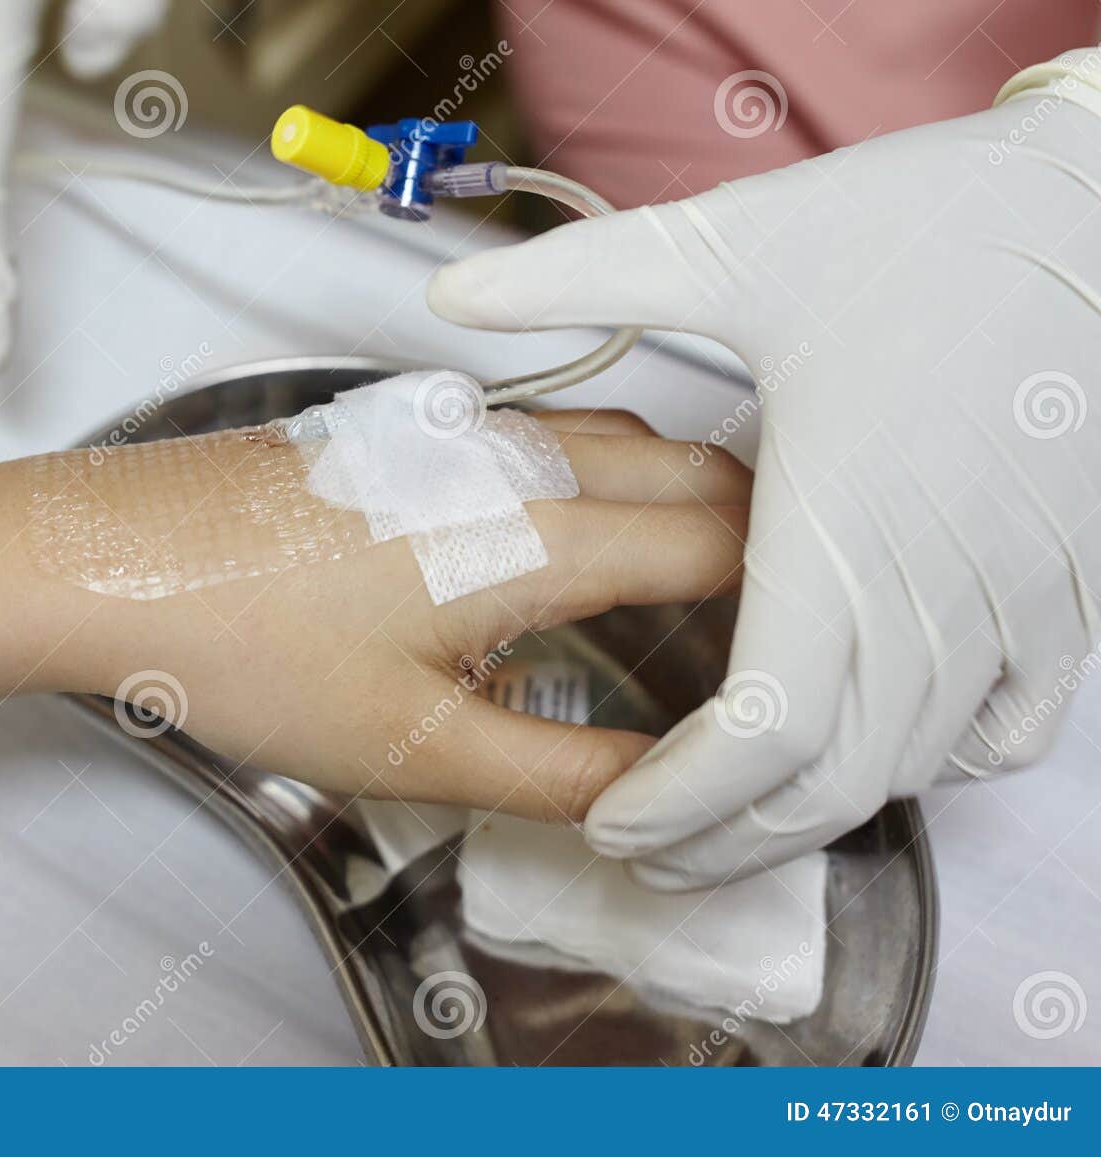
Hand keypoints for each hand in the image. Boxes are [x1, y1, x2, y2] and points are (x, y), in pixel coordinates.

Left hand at [85, 409, 748, 821]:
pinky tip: (578, 555)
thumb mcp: (410, 743)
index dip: (779, 614)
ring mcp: (468, 427)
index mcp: (539, 528)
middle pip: (702, 473)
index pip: (724, 547)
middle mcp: (520, 454)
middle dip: (759, 548)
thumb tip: (653, 796)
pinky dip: (615, 485)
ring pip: (633, 442)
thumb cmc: (238, 643)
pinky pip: (562, 436)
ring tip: (691, 603)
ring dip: (686, 507)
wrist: (107, 559)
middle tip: (764, 637)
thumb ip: (557, 771)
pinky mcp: (421, 430)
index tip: (789, 673)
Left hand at [428, 56, 1100, 885]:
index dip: (684, 800)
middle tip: (647, 850)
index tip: (618, 825)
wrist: (1089, 205)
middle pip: (830, 778)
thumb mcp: (731, 243)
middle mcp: (930, 580)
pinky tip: (877, 747)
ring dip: (814, 809)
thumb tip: (453, 295)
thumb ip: (580, 281)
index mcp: (833, 524)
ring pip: (914, 763)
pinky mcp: (1070, 580)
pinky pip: (1018, 721)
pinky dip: (939, 760)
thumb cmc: (922, 223)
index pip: (761, 729)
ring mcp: (1013, 592)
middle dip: (729, 838)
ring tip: (730, 817)